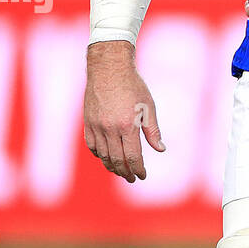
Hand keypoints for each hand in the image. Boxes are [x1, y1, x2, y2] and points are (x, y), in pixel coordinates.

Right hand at [83, 41, 164, 182]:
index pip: (133, 157)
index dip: (138, 170)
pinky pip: (92, 145)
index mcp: (127, 125)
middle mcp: (110, 128)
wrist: (108, 68)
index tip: (142, 176)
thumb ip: (153, 130)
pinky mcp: (87, 122)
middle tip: (131, 179)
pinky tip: (107, 157)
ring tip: (120, 172)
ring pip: (103, 155)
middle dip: (125, 173)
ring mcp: (96, 126)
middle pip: (116, 160)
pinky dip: (99, 155)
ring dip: (112, 167)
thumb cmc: (133, 86)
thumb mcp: (148, 106)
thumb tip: (160, 150)